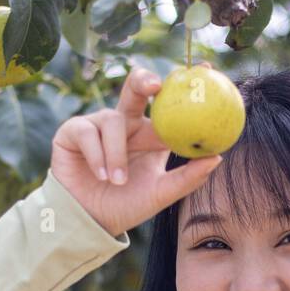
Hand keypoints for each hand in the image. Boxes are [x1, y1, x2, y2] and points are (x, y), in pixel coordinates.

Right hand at [48, 62, 221, 237]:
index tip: (206, 68)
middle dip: (144, 80)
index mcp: (149, 134)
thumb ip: (187, 178)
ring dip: (116, 153)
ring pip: (113, 119)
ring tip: (118, 181)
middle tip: (156, 85)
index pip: (168, 104)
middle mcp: (125, 124)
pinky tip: (101, 175)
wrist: (90, 222)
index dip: (183, 83)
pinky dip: (97, 154)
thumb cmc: (126, 207)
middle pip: (136, 88)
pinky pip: (87, 131)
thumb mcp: (161, 194)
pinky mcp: (72, 132)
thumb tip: (217, 157)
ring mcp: (98, 125)